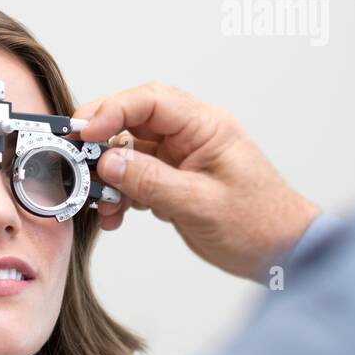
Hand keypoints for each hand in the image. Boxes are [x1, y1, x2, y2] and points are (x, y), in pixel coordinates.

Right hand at [72, 83, 319, 281]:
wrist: (281, 252)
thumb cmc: (259, 223)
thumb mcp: (199, 203)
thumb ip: (150, 181)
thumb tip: (108, 162)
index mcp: (206, 127)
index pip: (150, 101)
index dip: (112, 110)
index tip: (85, 132)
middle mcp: (190, 136)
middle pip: (132, 121)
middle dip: (100, 139)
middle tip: (74, 157)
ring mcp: (179, 158)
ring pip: (128, 152)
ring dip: (107, 175)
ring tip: (99, 200)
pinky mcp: (172, 181)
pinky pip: (133, 178)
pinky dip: (118, 195)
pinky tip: (113, 214)